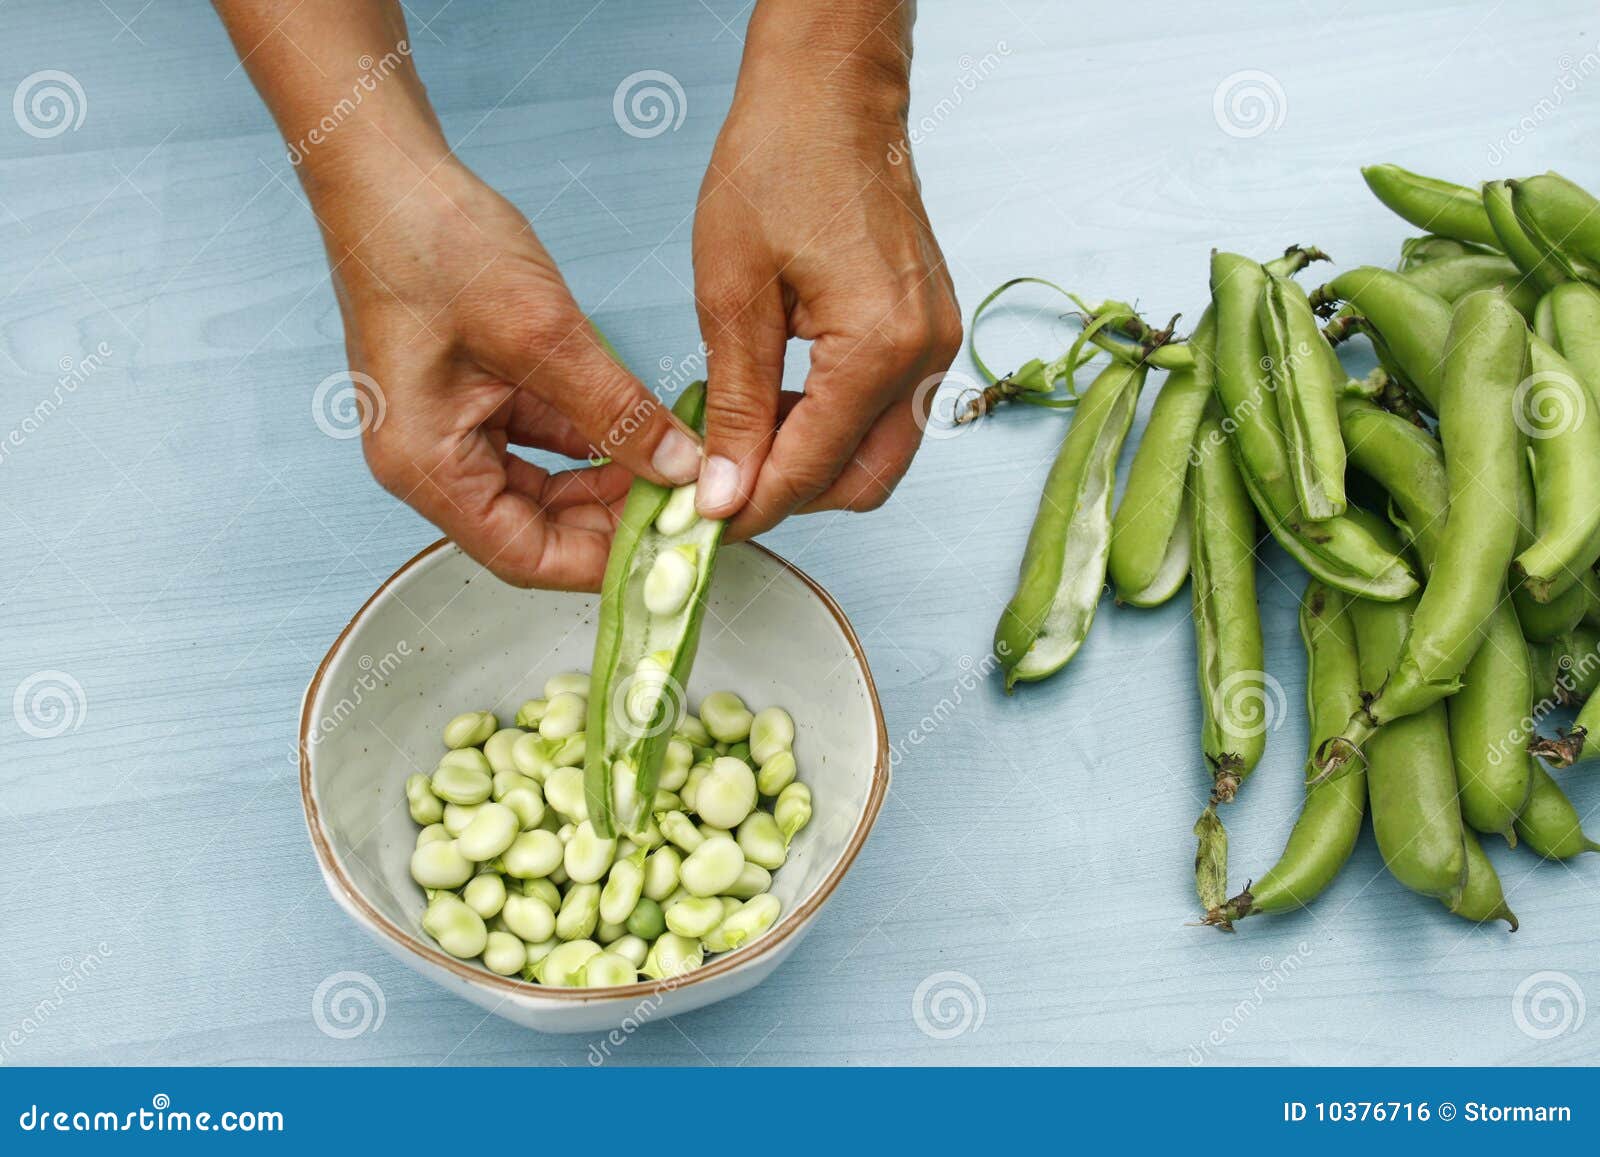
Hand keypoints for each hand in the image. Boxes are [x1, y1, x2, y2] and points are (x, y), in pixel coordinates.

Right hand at [311, 155, 704, 589]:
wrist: (384, 167)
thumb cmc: (432, 242)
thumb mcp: (541, 334)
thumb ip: (614, 411)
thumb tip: (679, 467)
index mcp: (425, 465)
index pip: (523, 555)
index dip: (600, 564)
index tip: (667, 551)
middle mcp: (430, 460)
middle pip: (535, 527)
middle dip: (612, 521)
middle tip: (687, 507)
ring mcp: (449, 427)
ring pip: (544, 485)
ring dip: (607, 481)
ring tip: (676, 469)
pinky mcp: (471, 393)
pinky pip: (540, 438)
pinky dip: (591, 439)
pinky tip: (644, 428)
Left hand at [691, 0, 962, 536]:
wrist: (831, 94)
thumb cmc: (781, 163)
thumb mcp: (731, 294)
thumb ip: (736, 405)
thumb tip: (727, 489)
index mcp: (879, 347)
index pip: (814, 467)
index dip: (754, 504)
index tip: (706, 521)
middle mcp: (925, 355)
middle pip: (863, 481)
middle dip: (792, 496)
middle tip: (723, 486)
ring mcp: (936, 343)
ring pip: (879, 454)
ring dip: (814, 464)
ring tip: (744, 440)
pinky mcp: (930, 330)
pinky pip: (888, 411)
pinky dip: (836, 426)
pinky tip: (782, 404)